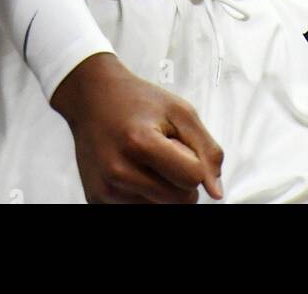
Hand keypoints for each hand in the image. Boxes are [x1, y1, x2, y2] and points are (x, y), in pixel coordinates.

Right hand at [51, 53, 223, 203]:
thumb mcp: (180, 111)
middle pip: (180, 200)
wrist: (91, 97)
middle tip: (163, 150)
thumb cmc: (138, 100)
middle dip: (181, 178)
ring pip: (162, 210)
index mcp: (141, 143)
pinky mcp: (96, 199)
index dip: (194, 161)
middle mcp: (119, 171)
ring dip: (163, 188)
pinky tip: (133, 169)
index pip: (192, 178)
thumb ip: (207, 150)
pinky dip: (145, 195)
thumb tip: (216, 192)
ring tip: (146, 159)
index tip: (178, 144)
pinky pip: (140, 210)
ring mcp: (106, 189)